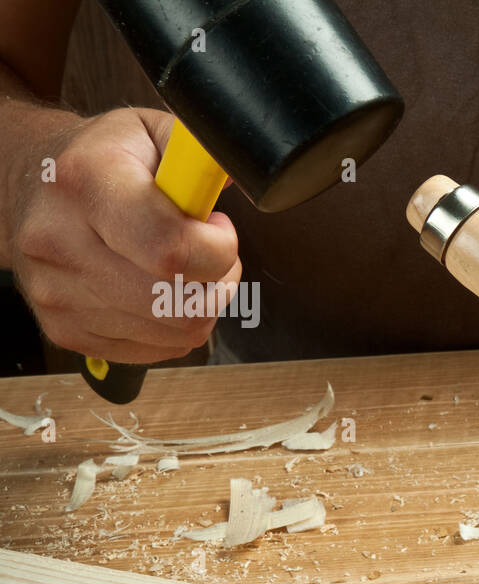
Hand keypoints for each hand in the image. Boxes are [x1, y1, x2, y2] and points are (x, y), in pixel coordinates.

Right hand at [7, 108, 240, 363]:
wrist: (33, 188)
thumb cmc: (105, 160)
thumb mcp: (150, 130)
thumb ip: (198, 150)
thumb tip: (238, 176)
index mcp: (86, 183)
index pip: (172, 250)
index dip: (218, 249)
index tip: (218, 228)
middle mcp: (60, 242)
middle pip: (182, 305)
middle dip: (219, 281)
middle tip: (209, 252)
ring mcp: (57, 294)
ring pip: (178, 334)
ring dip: (200, 305)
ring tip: (183, 268)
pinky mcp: (64, 331)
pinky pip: (157, 351)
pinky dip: (174, 327)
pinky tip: (160, 291)